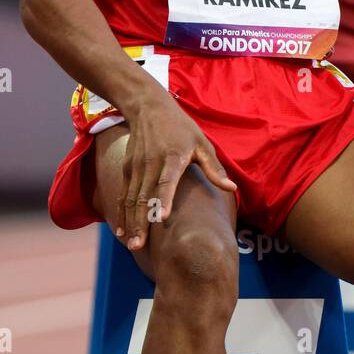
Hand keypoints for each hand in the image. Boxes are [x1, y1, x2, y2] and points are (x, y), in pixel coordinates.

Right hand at [116, 90, 236, 251]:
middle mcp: (151, 163)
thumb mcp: (201, 143)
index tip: (162, 218)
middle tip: (140, 246)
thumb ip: (214, 168)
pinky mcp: (127, 170)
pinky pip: (124, 195)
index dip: (164, 199)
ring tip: (132, 244)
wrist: (148, 107)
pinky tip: (123, 231)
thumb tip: (232, 188)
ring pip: (131, 199)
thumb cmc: (181, 128)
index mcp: (173, 157)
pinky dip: (122, 213)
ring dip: (131, 222)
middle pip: (144, 196)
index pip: (167, 181)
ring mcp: (136, 167)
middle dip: (141, 222)